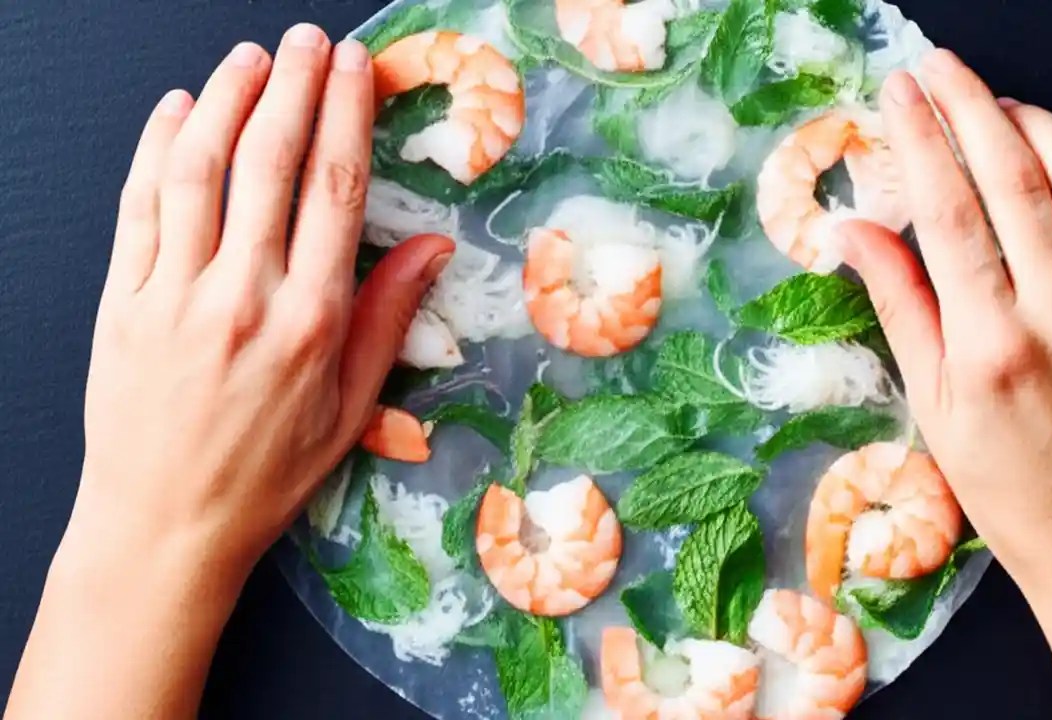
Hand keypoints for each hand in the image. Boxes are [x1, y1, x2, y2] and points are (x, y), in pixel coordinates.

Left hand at [9, 25, 454, 719]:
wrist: (164, 526)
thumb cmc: (266, 475)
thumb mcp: (350, 410)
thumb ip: (388, 320)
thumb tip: (431, 247)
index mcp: (310, 323)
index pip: (333, 193)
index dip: (345, 117)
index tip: (353, 68)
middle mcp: (242, 297)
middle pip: (268, 163)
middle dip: (292, 87)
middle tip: (309, 41)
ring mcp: (173, 295)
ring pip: (198, 170)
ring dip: (224, 100)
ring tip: (249, 58)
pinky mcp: (122, 301)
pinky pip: (139, 207)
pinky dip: (155, 149)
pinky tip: (174, 111)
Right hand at [844, 49, 1051, 597]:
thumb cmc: (1014, 493)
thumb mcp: (933, 410)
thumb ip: (898, 309)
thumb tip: (852, 234)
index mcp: (988, 344)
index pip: (947, 211)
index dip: (919, 139)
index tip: (897, 94)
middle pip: (1011, 176)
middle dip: (969, 105)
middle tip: (939, 67)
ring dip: (1036, 122)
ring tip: (998, 101)